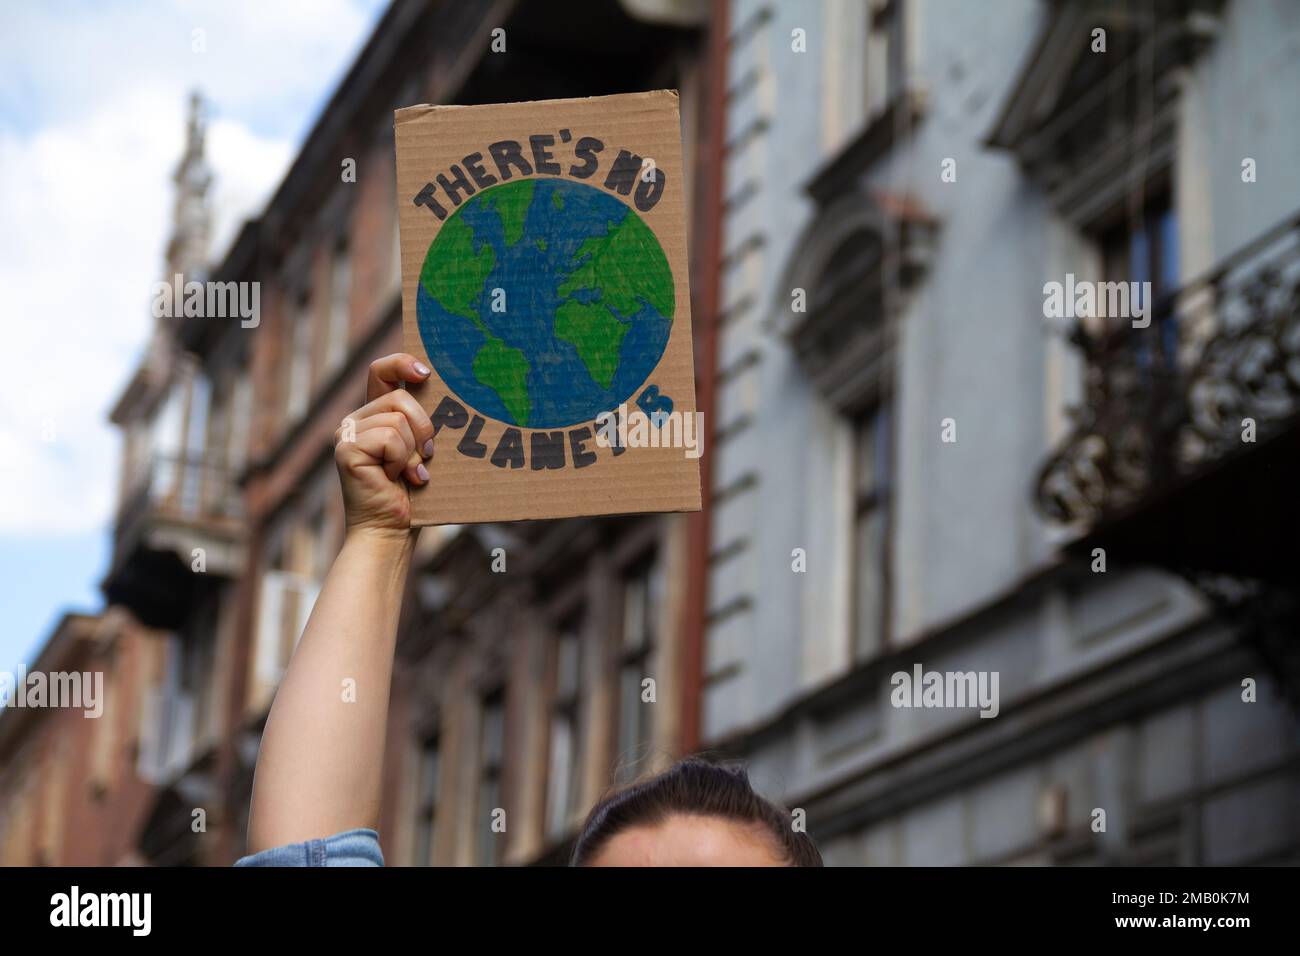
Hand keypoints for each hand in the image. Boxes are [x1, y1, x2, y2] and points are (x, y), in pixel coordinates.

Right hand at [334, 353, 434, 535]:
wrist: (392, 531)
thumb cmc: (412, 494)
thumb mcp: (421, 449)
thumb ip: (422, 422)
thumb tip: (449, 395)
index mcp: (374, 415)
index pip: (381, 371)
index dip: (402, 362)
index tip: (426, 373)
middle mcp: (356, 420)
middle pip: (400, 397)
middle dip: (423, 427)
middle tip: (425, 457)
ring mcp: (347, 433)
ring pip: (398, 421)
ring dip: (412, 451)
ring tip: (406, 474)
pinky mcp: (346, 449)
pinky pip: (390, 439)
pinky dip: (402, 461)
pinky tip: (394, 480)